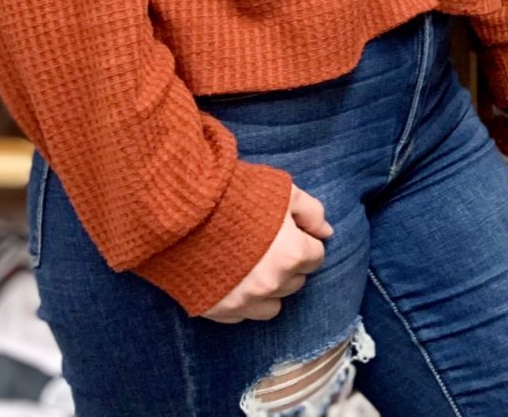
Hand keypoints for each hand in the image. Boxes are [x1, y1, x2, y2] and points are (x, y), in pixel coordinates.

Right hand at [202, 185, 331, 322]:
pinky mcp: (216, 310)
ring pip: (273, 305)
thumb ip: (311, 213)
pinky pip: (242, 315)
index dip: (303, 242)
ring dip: (270, 288)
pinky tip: (232, 278)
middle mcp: (271, 284)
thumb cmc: (236, 195)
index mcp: (291, 255)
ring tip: (253, 266)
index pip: (315, 257)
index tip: (288, 233)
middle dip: (288, 265)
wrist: (181, 211)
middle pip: (295, 281)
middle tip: (268, 246)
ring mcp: (243, 301)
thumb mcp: (283, 192)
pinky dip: (243, 300)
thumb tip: (326, 233)